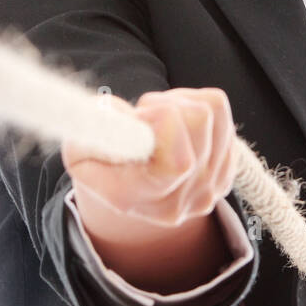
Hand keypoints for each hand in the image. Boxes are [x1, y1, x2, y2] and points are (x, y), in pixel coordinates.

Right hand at [61, 86, 236, 240]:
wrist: (128, 192)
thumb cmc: (99, 163)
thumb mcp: (79, 148)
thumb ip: (93, 130)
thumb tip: (119, 115)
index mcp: (138, 198)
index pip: (178, 161)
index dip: (161, 120)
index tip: (138, 115)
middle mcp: (179, 201)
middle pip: (199, 120)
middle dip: (166, 104)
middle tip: (143, 116)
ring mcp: (208, 190)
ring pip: (212, 111)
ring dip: (182, 103)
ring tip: (159, 119)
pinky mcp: (226, 173)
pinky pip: (222, 114)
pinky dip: (199, 107)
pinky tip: (178, 125)